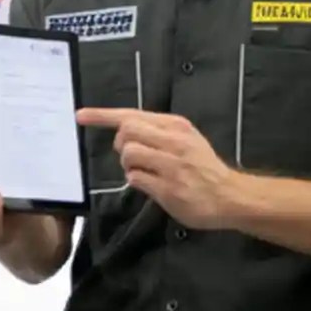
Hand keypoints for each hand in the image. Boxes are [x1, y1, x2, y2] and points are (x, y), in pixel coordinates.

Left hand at [77, 107, 237, 229]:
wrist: (230, 195)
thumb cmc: (204, 167)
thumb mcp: (185, 138)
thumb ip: (157, 132)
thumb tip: (124, 130)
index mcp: (176, 125)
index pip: (132, 114)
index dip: (103, 115)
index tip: (81, 115)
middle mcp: (173, 140)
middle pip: (126, 131)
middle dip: (120, 144)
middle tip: (129, 155)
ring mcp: (171, 165)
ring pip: (128, 154)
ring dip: (128, 165)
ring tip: (143, 171)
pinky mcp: (168, 188)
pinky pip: (135, 179)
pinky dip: (136, 181)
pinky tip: (150, 184)